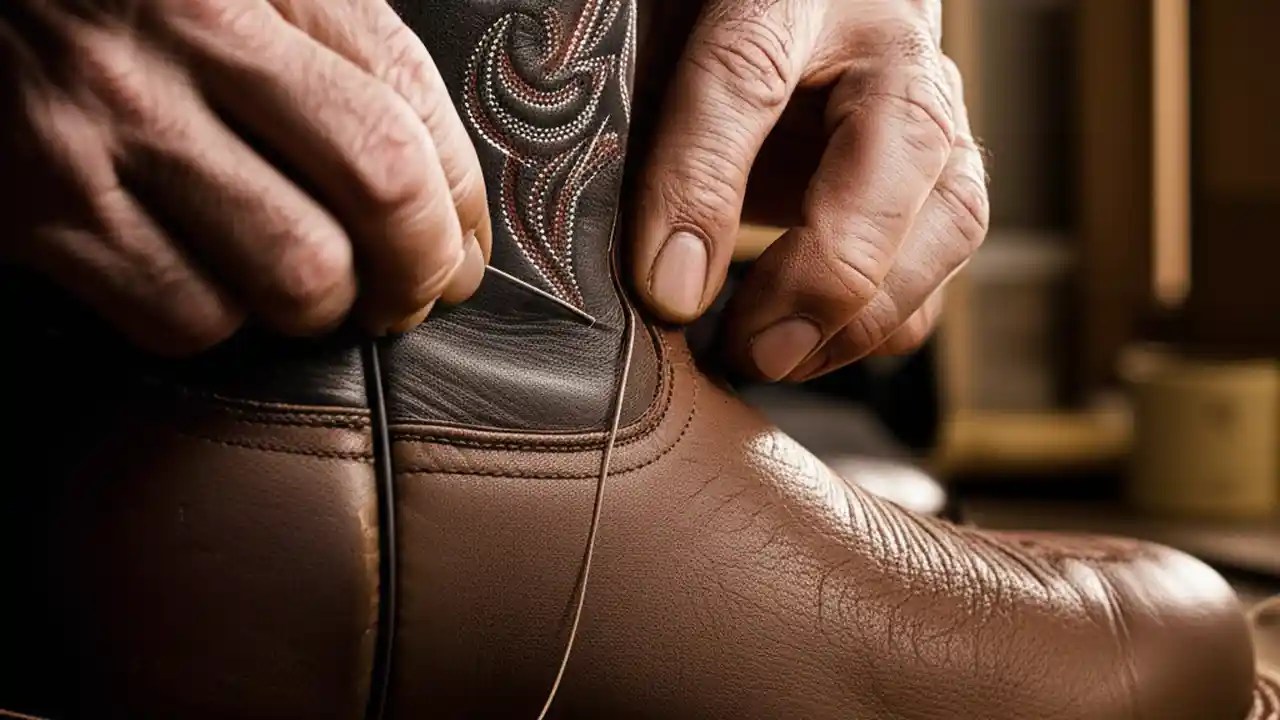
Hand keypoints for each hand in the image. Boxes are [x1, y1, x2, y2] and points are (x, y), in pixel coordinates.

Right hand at [0, 0, 490, 355]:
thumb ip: (326, 40)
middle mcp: (187, 32)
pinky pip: (184, 314)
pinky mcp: (36, 207)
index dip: (463, 194)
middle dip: (422, 265)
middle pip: (380, 185)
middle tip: (416, 291)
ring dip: (324, 307)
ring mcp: (107, 120)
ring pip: (296, 271)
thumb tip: (434, 176)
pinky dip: (222, 322)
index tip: (465, 244)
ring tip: (314, 294)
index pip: (411, 92)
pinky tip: (216, 288)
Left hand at [632, 0, 987, 380]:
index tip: (667, 293)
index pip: (747, 79)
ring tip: (777, 359)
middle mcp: (893, 53)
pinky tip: (811, 347)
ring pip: (952, 222)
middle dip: (829, 277)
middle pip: (904, 156)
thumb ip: (668, 152)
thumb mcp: (669, 64)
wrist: (796, 16)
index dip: (703, 190)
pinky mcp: (938, 183)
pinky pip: (942, 262)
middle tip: (751, 349)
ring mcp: (936, 120)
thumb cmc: (719, 28)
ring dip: (871, 313)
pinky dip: (886, 322)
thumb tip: (674, 289)